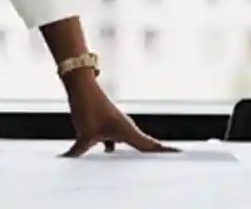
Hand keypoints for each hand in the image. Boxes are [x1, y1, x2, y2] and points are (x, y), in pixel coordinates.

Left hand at [60, 72, 176, 157]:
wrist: (81, 86)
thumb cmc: (88, 107)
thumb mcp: (84, 134)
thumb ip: (79, 151)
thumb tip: (69, 160)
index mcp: (128, 132)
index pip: (151, 146)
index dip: (166, 152)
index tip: (181, 155)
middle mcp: (126, 129)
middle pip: (146, 146)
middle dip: (157, 154)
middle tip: (173, 159)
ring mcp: (117, 126)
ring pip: (131, 142)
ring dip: (138, 150)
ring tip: (144, 164)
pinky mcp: (107, 124)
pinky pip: (116, 139)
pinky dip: (116, 147)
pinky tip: (110, 153)